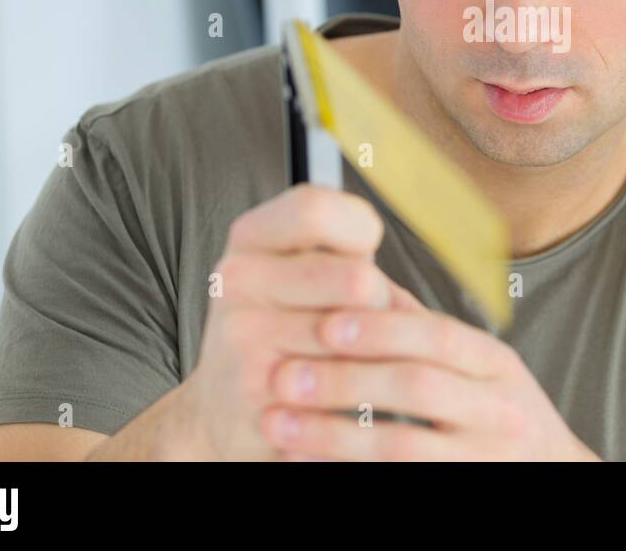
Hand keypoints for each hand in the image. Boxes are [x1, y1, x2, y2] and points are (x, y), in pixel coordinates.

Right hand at [173, 183, 409, 459]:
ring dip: (375, 353)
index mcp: (250, 237)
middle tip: (364, 320)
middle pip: (358, 278)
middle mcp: (238, 279)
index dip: (360, 227)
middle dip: (379, 303)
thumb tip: (406, 298)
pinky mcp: (261, 391)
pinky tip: (345, 400)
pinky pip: (349, 385)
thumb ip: (349, 260)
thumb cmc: (281, 333)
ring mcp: (244, 336)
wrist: (219, 418)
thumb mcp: (297, 277)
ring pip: (358, 334)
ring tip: (352, 360)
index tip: (364, 250)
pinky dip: (362, 396)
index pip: (317, 208)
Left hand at [258, 291, 602, 460]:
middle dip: (344, 379)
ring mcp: (484, 459)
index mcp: (497, 364)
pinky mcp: (464, 491)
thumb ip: (422, 328)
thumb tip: (362, 276)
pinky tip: (303, 462)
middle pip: (417, 386)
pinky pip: (397, 481)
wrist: (552, 476)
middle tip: (283, 376)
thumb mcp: (480, 366)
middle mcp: (499, 410)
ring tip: (279, 424)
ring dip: (331, 434)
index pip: (439, 336)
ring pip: (402, 446)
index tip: (324, 323)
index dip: (381, 329)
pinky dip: (344, 471)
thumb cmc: (501, 416)